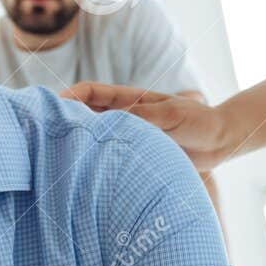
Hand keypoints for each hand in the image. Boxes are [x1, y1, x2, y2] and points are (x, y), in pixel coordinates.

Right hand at [62, 83, 237, 170]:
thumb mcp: (172, 115)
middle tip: (44, 133)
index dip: (70, 96)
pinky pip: (110, 156)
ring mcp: (128, 136)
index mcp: (130, 99)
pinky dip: (96, 161)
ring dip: (80, 143)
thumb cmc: (199, 121)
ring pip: (96, 137)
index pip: (91, 92)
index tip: (53, 106)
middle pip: (87, 114)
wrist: (220, 142)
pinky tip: (86, 173)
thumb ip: (143, 115)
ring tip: (58, 154)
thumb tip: (111, 118)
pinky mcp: (135, 155)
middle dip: (66, 120)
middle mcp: (124, 116)